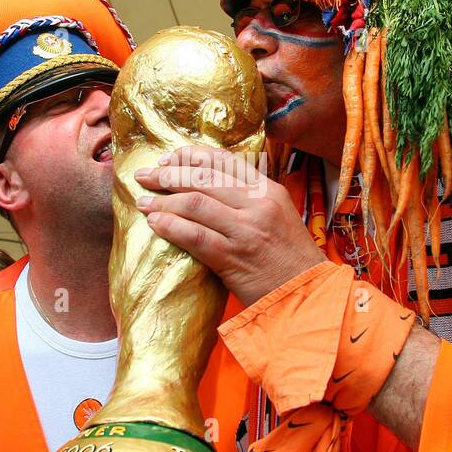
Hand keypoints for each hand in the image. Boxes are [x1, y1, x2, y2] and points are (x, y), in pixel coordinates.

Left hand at [134, 145, 325, 308]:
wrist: (307, 295)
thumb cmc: (289, 259)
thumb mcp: (278, 216)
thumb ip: (249, 199)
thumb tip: (209, 185)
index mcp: (269, 190)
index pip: (224, 160)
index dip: (191, 155)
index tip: (169, 159)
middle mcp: (258, 205)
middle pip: (203, 177)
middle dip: (168, 174)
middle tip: (145, 176)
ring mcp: (246, 230)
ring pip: (195, 203)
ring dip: (163, 200)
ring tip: (144, 202)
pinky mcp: (233, 257)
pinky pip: (194, 235)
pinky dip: (170, 226)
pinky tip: (155, 223)